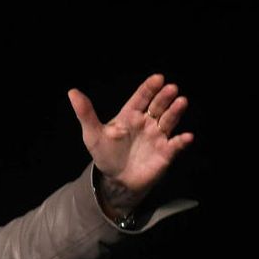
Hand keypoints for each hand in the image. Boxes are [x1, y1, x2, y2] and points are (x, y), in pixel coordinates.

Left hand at [68, 74, 193, 217]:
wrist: (116, 180)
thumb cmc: (106, 154)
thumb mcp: (92, 134)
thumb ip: (85, 113)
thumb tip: (72, 91)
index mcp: (130, 116)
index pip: (141, 98)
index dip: (149, 88)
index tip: (158, 78)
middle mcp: (146, 122)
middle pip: (157, 106)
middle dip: (164, 97)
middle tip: (171, 88)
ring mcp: (158, 136)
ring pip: (168, 120)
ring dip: (175, 112)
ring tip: (181, 101)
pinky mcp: (166, 152)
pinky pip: (176, 145)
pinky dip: (182, 141)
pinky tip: (186, 137)